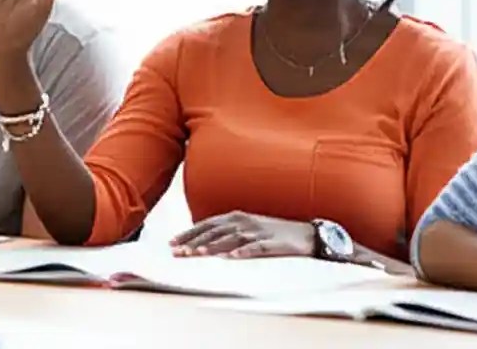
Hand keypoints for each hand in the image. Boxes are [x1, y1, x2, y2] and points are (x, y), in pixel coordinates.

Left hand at [169, 211, 314, 258]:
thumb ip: (226, 232)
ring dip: (213, 246)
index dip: (188, 233)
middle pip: (214, 232)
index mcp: (235, 217)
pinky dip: (242, 252)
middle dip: (194, 242)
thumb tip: (203, 240)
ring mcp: (257, 232)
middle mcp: (243, 222)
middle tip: (177, 252)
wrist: (304, 234)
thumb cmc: (272, 233)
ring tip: (198, 254)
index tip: (171, 243)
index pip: (206, 225)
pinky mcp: (271, 243)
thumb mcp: (247, 228)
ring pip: (230, 239)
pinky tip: (231, 258)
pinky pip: (255, 248)